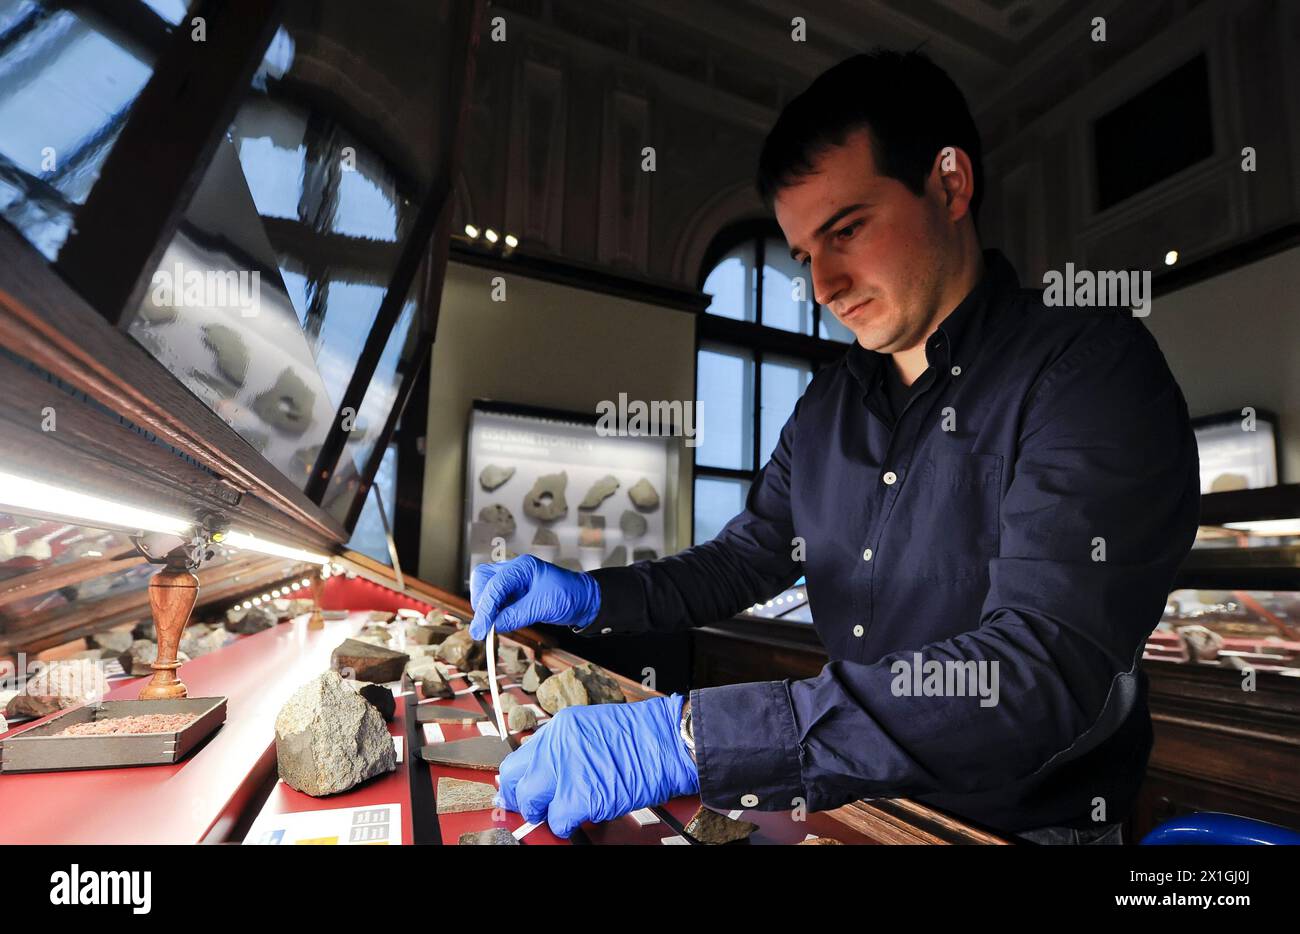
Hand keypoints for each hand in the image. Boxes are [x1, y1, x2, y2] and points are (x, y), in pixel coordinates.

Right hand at [469, 555, 599, 639]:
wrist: (583, 600)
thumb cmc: (569, 596)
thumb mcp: (543, 607)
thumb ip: (516, 615)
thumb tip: (494, 625)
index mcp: (522, 567)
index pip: (495, 584)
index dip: (486, 608)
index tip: (482, 629)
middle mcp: (515, 570)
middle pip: (483, 580)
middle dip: (481, 602)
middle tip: (485, 626)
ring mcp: (513, 581)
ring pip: (486, 588)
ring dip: (486, 607)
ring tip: (492, 626)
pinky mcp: (514, 593)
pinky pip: (495, 599)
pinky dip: (493, 611)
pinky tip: (498, 623)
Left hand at [495, 694, 699, 837]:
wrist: (668, 741)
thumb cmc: (641, 736)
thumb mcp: (591, 728)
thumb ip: (563, 746)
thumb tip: (545, 771)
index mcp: (559, 728)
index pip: (518, 759)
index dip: (516, 781)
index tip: (516, 791)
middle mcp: (556, 746)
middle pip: (516, 782)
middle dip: (523, 800)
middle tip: (534, 809)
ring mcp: (566, 771)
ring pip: (533, 804)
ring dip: (547, 814)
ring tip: (564, 812)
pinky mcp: (581, 796)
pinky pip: (558, 822)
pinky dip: (566, 826)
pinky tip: (580, 819)